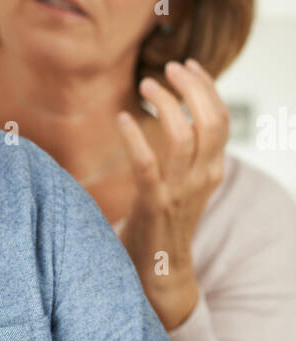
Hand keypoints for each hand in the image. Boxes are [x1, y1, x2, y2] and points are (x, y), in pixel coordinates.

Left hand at [115, 57, 227, 330]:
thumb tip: (173, 118)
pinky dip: (134, 138)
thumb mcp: (182, 185)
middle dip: (191, 87)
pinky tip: (120, 120)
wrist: (159, 274)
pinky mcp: (153, 206)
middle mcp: (202, 178)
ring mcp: (179, 192)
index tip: (188, 66)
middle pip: (211, 120)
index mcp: (212, 170)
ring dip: (164, 104)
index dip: (206, 87)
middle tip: (166, 69)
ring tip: (144, 85)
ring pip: (184, 136)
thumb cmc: (162, 225)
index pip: (221, 118)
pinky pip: (147, 165)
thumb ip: (183, 157)